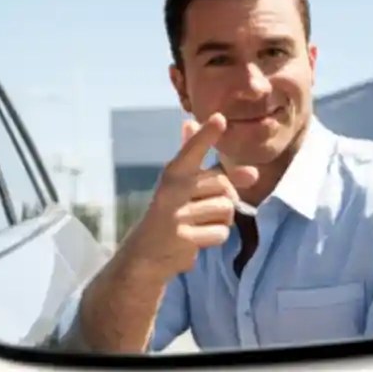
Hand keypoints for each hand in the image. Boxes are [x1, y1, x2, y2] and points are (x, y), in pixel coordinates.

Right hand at [120, 112, 259, 280]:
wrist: (146, 252)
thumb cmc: (169, 211)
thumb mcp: (176, 180)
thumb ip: (192, 154)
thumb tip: (189, 122)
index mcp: (174, 172)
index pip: (193, 150)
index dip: (207, 135)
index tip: (220, 118)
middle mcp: (173, 189)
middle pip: (224, 186)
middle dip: (225, 198)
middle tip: (204, 208)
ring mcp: (177, 214)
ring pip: (226, 210)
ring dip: (221, 220)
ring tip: (200, 223)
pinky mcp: (183, 238)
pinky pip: (221, 233)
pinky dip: (215, 237)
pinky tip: (199, 238)